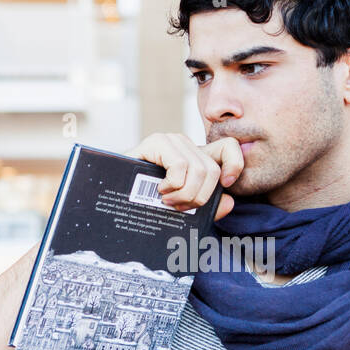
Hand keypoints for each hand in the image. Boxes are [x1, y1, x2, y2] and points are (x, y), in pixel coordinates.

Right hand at [128, 132, 244, 220]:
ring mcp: (171, 141)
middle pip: (213, 170)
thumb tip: (229, 202)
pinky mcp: (156, 142)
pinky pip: (180, 166)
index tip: (227, 183)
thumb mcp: (182, 205)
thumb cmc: (148, 201)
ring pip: (199, 170)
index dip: (235, 164)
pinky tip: (159, 190)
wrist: (115, 194)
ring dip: (184, 194)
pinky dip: (173, 185)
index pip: (229, 147)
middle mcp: (186, 145)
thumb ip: (207, 206)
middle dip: (200, 197)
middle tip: (181, 207)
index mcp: (196, 157)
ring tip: (168, 201)